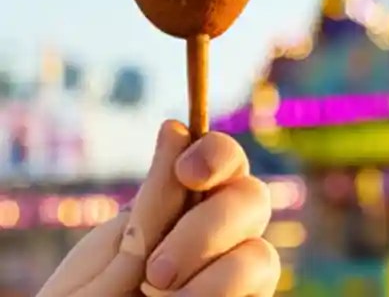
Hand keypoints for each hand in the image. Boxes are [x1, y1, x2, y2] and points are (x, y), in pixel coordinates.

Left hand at [37, 121, 278, 295]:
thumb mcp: (107, 258)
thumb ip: (152, 204)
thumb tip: (177, 126)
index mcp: (175, 214)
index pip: (222, 162)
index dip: (218, 154)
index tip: (190, 172)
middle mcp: (214, 244)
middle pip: (253, 200)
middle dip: (211, 227)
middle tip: (156, 273)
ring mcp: (232, 284)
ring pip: (262, 256)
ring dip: (216, 278)